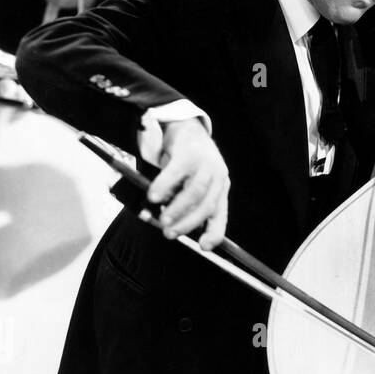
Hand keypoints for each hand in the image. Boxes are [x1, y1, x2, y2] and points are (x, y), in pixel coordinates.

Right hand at [147, 118, 230, 248]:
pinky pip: (176, 173)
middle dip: (187, 223)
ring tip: (162, 218)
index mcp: (220, 187)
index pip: (220, 214)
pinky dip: (164, 187)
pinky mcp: (189, 152)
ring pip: (195, 191)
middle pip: (207, 205)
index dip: (214, 233)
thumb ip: (181, 204)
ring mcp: (206, 163)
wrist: (184, 126)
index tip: (203, 247)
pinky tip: (154, 196)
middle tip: (169, 233)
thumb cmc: (185, 162)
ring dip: (177, 208)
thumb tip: (165, 225)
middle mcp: (218, 176)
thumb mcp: (189, 184)